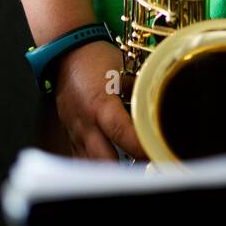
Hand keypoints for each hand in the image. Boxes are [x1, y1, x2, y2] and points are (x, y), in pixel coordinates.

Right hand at [53, 40, 148, 161]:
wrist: (65, 52)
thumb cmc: (95, 58)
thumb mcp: (123, 70)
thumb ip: (139, 92)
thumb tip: (160, 105)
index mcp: (100, 105)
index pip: (122, 133)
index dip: (141, 147)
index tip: (157, 154)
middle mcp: (85, 123)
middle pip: (103, 160)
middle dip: (125, 171)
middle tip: (147, 170)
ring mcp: (75, 131)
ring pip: (90, 165)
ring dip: (110, 171)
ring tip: (131, 173)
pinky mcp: (70, 135)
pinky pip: (82, 159)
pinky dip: (97, 166)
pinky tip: (111, 168)